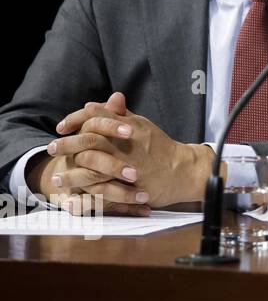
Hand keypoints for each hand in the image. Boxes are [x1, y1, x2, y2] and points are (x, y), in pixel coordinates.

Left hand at [44, 92, 207, 211]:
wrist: (185, 171)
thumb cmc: (162, 148)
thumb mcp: (144, 126)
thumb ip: (124, 115)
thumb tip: (110, 99)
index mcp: (129, 127)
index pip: (96, 116)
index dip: (75, 119)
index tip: (61, 127)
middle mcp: (127, 145)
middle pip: (89, 140)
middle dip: (67, 145)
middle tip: (50, 149)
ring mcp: (128, 166)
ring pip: (91, 168)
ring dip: (71, 174)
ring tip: (57, 179)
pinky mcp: (130, 187)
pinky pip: (101, 193)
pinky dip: (84, 200)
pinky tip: (71, 201)